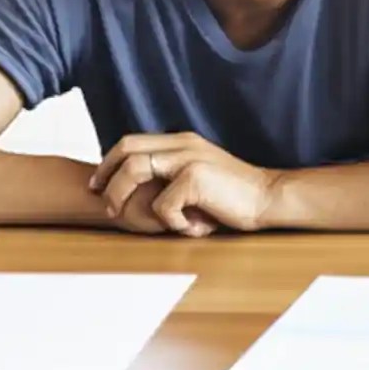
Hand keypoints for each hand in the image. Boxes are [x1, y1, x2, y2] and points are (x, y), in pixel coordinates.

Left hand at [89, 132, 279, 235]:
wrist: (269, 198)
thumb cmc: (235, 195)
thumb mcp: (200, 174)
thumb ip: (174, 172)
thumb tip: (139, 188)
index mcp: (183, 141)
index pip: (132, 141)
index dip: (109, 162)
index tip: (99, 184)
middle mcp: (184, 144)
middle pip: (127, 149)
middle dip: (107, 177)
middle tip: (103, 202)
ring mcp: (189, 159)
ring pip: (135, 171)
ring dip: (123, 197)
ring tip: (128, 219)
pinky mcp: (196, 178)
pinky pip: (164, 205)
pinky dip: (172, 223)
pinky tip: (193, 228)